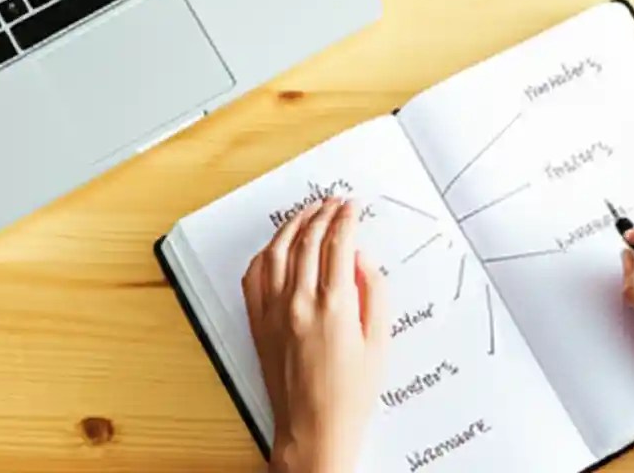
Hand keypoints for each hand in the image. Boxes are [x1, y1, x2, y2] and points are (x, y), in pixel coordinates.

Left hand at [243, 198, 387, 472]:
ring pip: (278, 252)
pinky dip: (265, 254)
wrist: (313, 430)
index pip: (339, 244)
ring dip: (293, 225)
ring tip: (306, 212)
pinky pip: (254, 277)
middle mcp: (300, 303)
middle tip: (333, 202)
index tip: (353, 206)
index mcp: (335, 306)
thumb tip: (361, 260)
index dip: (347, 218)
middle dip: (323, 214)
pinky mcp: (259, 324)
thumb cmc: (349, 395)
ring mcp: (275, 312)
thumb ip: (374, 294)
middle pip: (308, 240)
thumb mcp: (379, 342)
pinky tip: (275, 245)